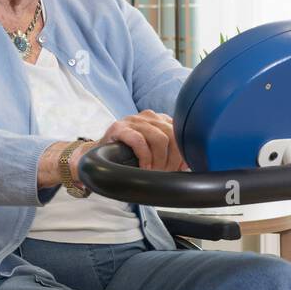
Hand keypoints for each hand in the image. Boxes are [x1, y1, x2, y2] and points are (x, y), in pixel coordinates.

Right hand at [70, 111, 190, 182]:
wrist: (98, 156)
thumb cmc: (129, 157)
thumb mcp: (154, 152)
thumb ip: (171, 153)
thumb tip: (192, 163)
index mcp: (160, 120)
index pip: (181, 132)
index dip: (183, 153)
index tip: (178, 170)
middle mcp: (148, 116)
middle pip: (173, 135)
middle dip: (172, 159)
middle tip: (165, 173)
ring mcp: (133, 120)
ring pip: (159, 138)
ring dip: (159, 160)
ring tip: (154, 172)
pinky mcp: (119, 128)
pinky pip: (139, 141)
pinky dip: (145, 158)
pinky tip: (143, 167)